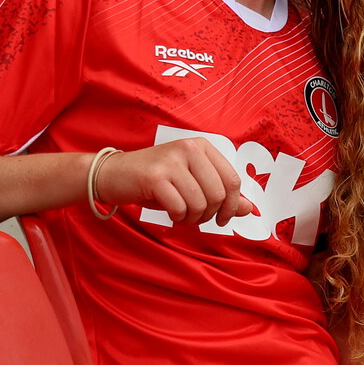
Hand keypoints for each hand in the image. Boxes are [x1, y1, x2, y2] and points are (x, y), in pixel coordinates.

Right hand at [90, 138, 255, 226]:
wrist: (114, 174)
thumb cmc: (156, 180)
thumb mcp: (192, 183)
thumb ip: (221, 195)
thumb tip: (250, 210)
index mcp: (202, 146)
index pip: (233, 180)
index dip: (232, 206)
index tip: (223, 218)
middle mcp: (189, 148)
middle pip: (218, 194)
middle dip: (210, 214)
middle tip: (196, 219)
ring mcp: (172, 161)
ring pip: (200, 203)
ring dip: (192, 218)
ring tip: (181, 216)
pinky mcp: (155, 176)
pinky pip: (179, 207)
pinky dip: (177, 218)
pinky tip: (170, 214)